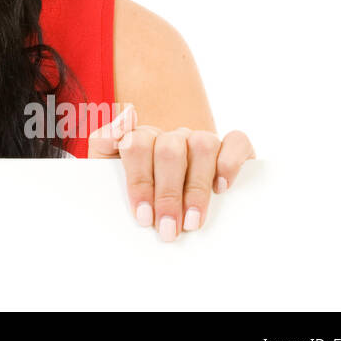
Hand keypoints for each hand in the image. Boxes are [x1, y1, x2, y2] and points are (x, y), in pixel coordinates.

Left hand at [87, 103, 255, 240]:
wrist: (171, 209)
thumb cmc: (141, 195)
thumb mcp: (109, 171)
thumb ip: (104, 140)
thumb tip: (127, 112)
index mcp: (141, 138)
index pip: (136, 145)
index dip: (139, 182)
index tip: (143, 216)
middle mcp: (172, 137)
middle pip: (169, 151)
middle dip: (167, 194)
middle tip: (168, 228)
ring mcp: (201, 140)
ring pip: (202, 144)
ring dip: (196, 187)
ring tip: (192, 221)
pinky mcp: (232, 148)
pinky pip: (236, 142)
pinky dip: (230, 163)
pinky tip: (221, 188)